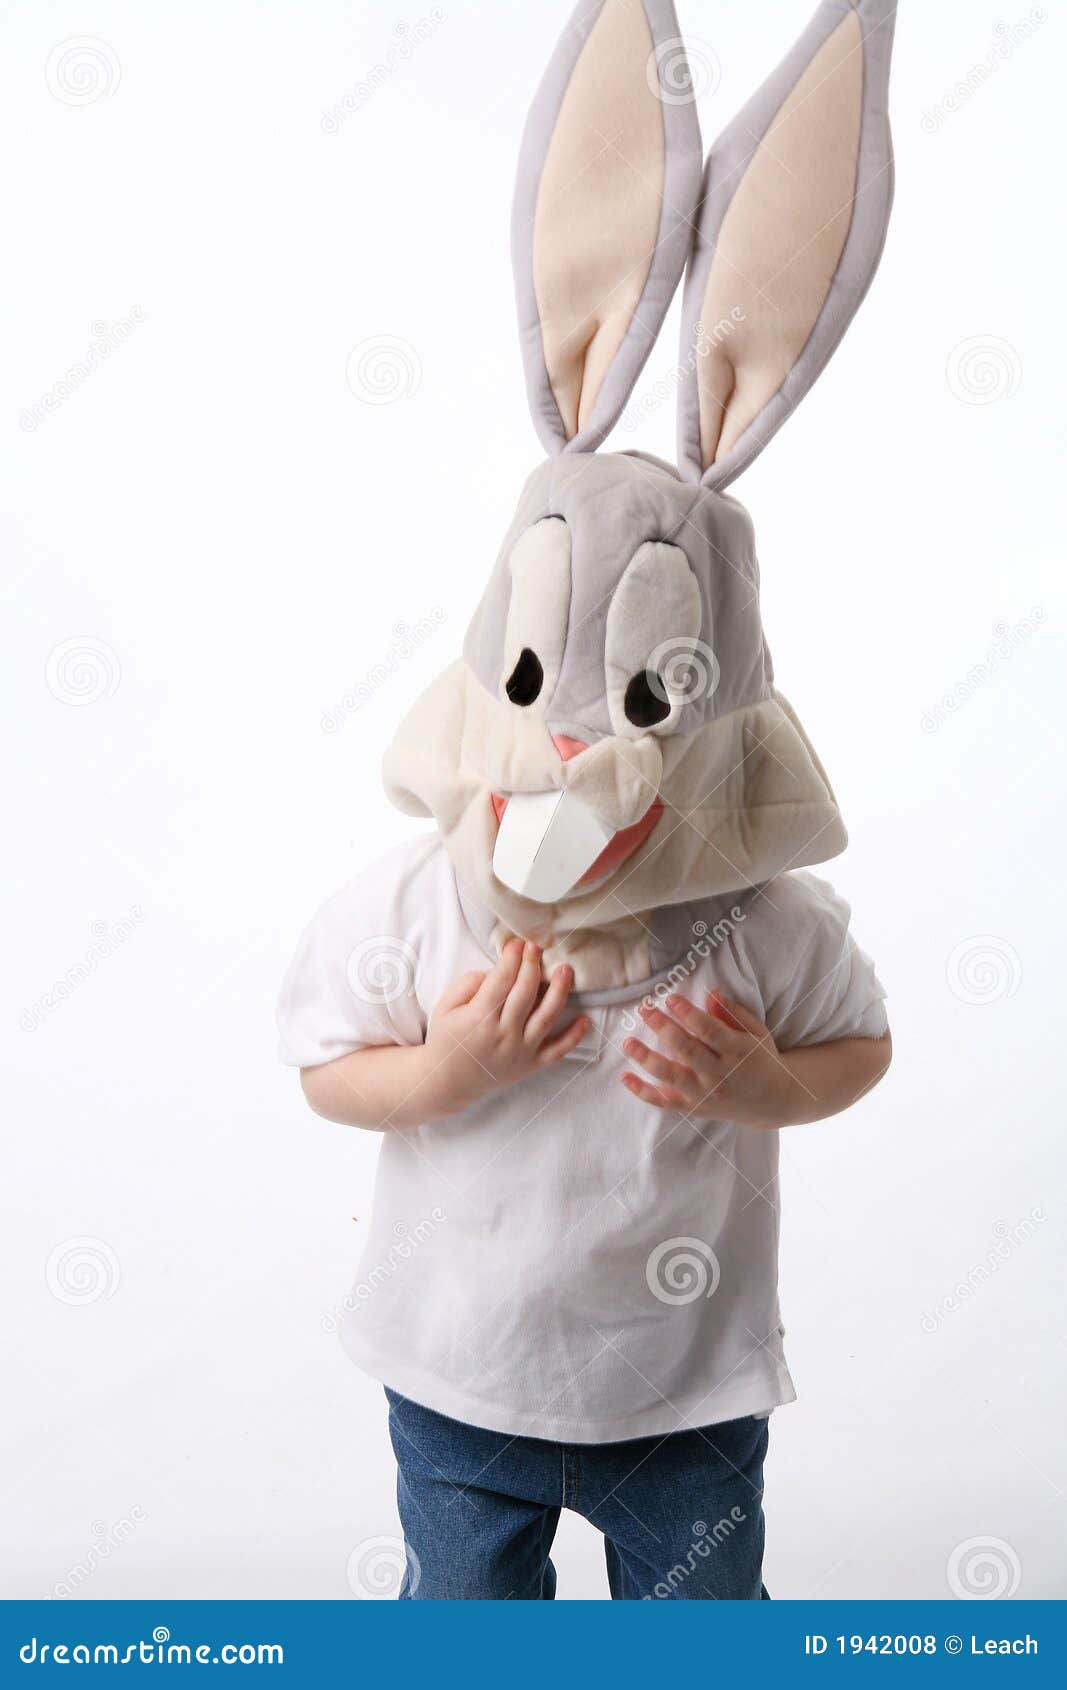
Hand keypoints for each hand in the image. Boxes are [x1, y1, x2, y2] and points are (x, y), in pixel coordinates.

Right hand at [423, 938, 588, 1116]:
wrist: (448, 1082)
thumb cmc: (446, 1039)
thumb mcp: (445, 1007)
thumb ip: (468, 984)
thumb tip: (496, 971)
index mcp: (479, 1019)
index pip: (502, 979)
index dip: (512, 957)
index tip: (517, 943)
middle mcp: (503, 1035)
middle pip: (525, 992)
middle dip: (533, 965)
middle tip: (537, 946)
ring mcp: (520, 1051)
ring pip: (546, 1017)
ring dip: (559, 991)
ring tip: (566, 970)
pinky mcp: (531, 1065)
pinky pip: (558, 1051)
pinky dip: (574, 1036)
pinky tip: (586, 1018)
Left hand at [621, 990, 800, 1127]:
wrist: (772, 1100)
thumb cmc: (761, 1057)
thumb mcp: (755, 1032)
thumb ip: (733, 1013)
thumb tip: (711, 992)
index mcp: (737, 1051)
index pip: (709, 1031)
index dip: (689, 1014)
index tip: (671, 997)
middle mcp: (720, 1074)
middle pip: (686, 1050)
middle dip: (663, 1028)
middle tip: (644, 1009)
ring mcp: (705, 1094)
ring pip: (672, 1077)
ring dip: (647, 1059)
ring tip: (627, 1042)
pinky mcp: (694, 1107)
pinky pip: (665, 1102)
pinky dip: (643, 1092)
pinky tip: (625, 1077)